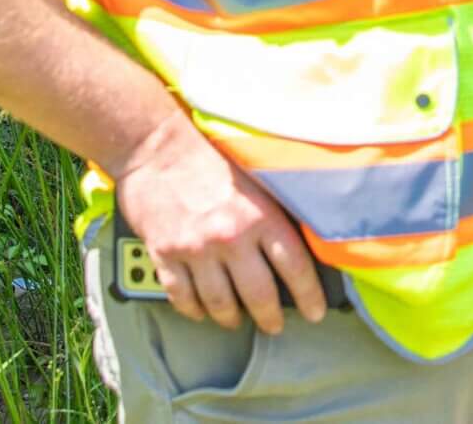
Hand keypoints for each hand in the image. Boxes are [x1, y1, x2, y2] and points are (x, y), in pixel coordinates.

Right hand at [113, 110, 325, 333]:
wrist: (156, 146)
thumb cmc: (211, 158)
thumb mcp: (255, 180)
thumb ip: (274, 213)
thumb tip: (298, 247)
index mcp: (261, 215)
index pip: (295, 266)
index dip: (309, 295)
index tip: (316, 312)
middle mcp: (231, 236)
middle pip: (259, 295)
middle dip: (270, 317)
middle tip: (274, 326)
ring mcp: (197, 249)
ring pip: (220, 303)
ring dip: (230, 318)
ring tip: (236, 320)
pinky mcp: (165, 254)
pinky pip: (182, 296)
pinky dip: (193, 310)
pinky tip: (200, 311)